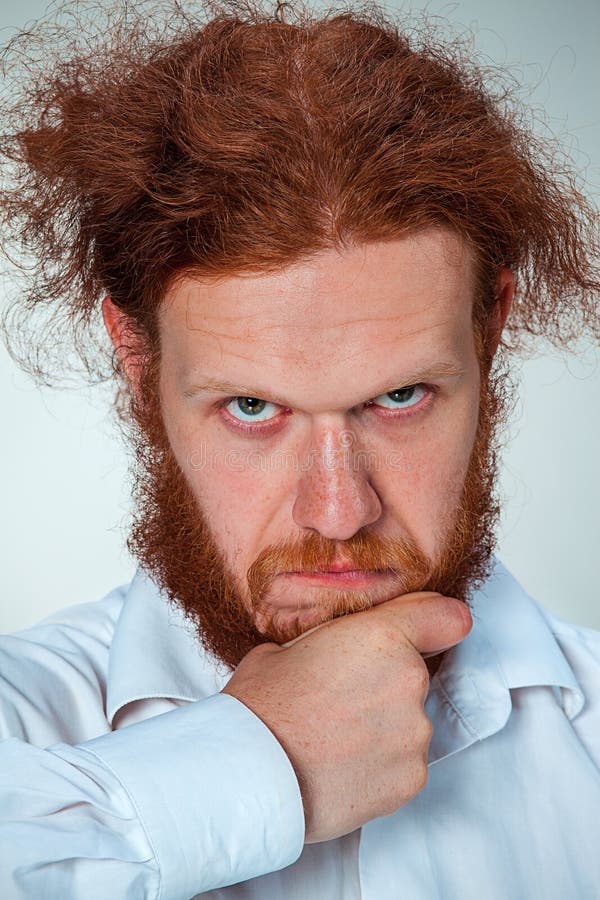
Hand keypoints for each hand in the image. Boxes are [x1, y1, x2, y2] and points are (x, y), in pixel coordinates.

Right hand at [222, 591, 471, 842]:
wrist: (249, 774)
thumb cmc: (261, 705)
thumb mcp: (291, 644)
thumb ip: (339, 639)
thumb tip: (346, 645)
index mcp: (383, 636)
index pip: (446, 617)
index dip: (437, 623)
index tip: (431, 633)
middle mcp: (409, 681)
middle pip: (414, 675)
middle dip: (384, 685)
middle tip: (338, 702)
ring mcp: (414, 734)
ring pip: (408, 723)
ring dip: (382, 729)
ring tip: (333, 741)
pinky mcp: (411, 780)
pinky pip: (403, 764)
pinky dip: (380, 766)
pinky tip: (341, 767)